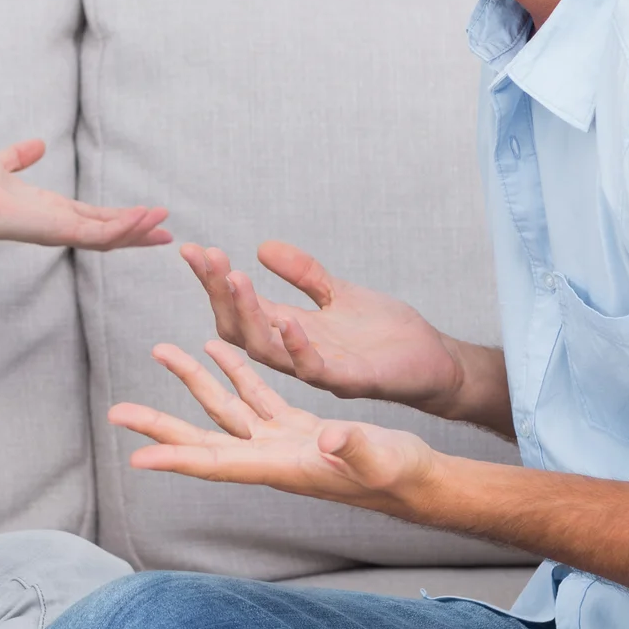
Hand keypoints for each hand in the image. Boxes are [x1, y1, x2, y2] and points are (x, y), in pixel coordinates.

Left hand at [0, 138, 170, 251]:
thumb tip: (36, 144)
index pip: (94, 217)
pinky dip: (126, 226)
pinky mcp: (61, 231)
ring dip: (138, 229)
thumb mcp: (1, 163)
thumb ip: (20, 156)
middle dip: (137, 232)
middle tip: (166, 234)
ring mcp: (61, 230)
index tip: (146, 215)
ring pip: (110, 236)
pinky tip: (146, 216)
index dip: (120, 217)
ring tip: (164, 222)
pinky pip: (101, 233)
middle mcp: (59, 224)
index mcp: (50, 210)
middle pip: (108, 232)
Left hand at [111, 338, 441, 514]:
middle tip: (116, 412)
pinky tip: (218, 348)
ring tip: (161, 350)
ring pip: (225, 409)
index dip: (175, 460)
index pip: (217, 464)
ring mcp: (280, 442)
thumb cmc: (399, 474)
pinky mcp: (295, 427)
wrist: (418, 478)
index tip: (135, 456)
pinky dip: (235, 372)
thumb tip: (328, 436)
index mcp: (280, 467)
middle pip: (203, 441)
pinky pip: (255, 396)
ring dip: (193, 382)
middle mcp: (270, 458)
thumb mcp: (377, 457)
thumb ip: (350, 446)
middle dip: (159, 425)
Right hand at [182, 241, 464, 412]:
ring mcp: (321, 370)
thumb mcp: (339, 292)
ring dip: (250, 315)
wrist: (435, 360)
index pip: (240, 309)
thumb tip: (262, 246)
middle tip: (208, 260)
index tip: (193, 251)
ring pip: (269, 351)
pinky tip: (289, 320)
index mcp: (291, 331)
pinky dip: (300, 347)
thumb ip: (303, 274)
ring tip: (236, 280)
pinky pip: (316, 371)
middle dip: (220, 295)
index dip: (214, 283)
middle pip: (241, 330)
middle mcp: (296, 354)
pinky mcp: (353, 381)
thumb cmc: (387, 333)